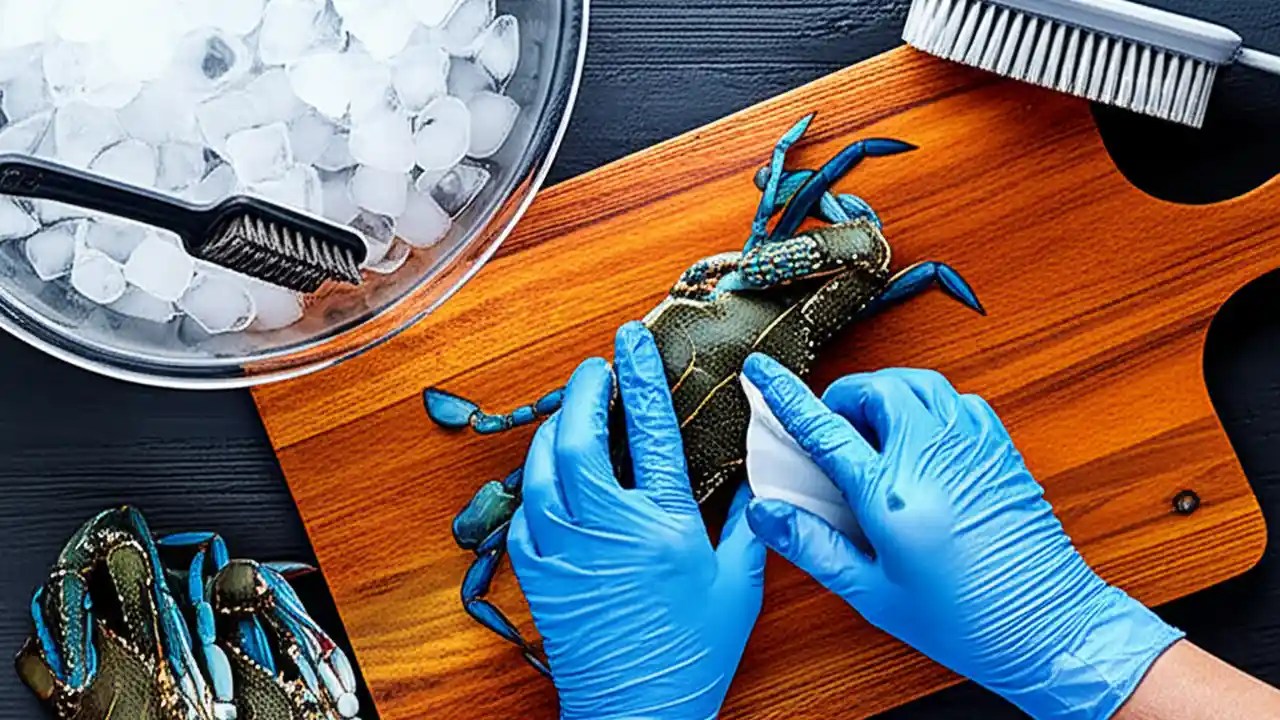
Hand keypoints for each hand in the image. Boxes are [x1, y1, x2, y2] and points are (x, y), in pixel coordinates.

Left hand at [507, 322, 765, 719]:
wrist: (639, 712)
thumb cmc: (694, 651)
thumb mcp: (738, 584)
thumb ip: (745, 523)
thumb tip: (751, 474)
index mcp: (662, 523)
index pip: (650, 430)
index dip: (641, 376)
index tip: (633, 340)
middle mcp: (606, 527)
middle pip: (581, 437)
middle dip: (586, 389)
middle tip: (596, 366)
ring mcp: (564, 550)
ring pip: (542, 469)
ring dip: (555, 431)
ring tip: (574, 411)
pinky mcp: (537, 576)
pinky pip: (524, 516)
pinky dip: (533, 487)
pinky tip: (548, 477)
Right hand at [741, 355, 1183, 719]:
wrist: (1048, 627)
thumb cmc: (962, 618)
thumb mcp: (871, 591)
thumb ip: (813, 546)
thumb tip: (765, 514)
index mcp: (891, 494)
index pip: (824, 427)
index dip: (785, 395)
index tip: (761, 371)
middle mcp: (932, 456)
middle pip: (876, 388)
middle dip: (846, 396)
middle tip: (833, 427)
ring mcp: (972, 446)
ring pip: (919, 383)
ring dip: (887, 393)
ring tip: (875, 429)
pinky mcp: (1000, 450)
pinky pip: (958, 400)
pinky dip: (930, 404)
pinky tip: (922, 438)